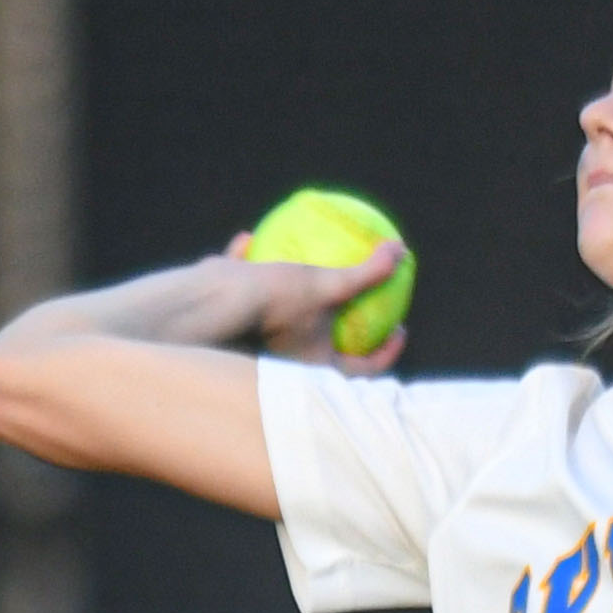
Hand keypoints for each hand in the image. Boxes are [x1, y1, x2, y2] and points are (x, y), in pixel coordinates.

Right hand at [213, 232, 406, 373]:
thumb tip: (400, 252)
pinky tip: (247, 242)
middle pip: (322, 354)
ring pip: (277, 325)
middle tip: (362, 310)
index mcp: (312, 369)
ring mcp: (251, 345)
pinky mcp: (225, 323)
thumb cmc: (275, 301)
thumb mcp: (328, 285)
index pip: (362, 371)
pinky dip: (244, 270)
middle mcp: (282, 366)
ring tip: (308, 281)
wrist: (211, 305)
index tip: (399, 329)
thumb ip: (366, 274)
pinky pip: (239, 295)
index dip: (387, 353)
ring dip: (290, 305)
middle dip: (341, 334)